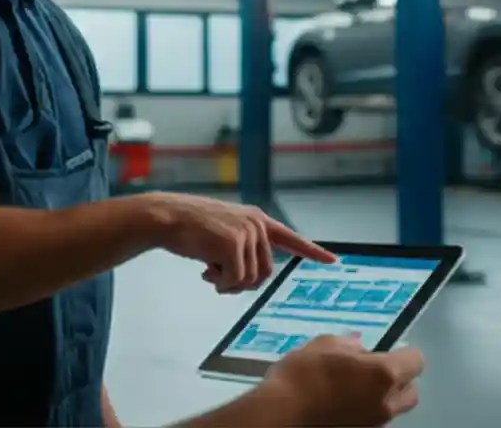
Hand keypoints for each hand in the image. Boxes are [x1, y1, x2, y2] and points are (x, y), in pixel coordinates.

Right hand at [146, 193, 336, 292]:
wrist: (168, 217)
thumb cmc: (191, 228)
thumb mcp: (224, 231)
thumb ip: (244, 247)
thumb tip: (252, 277)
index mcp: (257, 219)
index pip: (291, 237)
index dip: (312, 251)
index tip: (333, 260)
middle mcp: (256, 224)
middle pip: (265, 272)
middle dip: (243, 283)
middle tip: (220, 279)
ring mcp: (247, 233)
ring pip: (250, 279)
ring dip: (229, 284)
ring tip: (209, 271)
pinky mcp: (233, 244)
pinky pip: (234, 280)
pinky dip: (220, 284)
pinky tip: (205, 271)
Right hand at [260, 335, 424, 426]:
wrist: (282, 414)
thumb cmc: (304, 374)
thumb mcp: (323, 344)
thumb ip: (348, 343)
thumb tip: (360, 346)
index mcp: (385, 373)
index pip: (416, 361)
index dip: (404, 352)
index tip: (386, 349)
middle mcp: (387, 402)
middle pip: (411, 391)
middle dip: (400, 380)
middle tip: (375, 370)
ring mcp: (375, 423)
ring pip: (393, 408)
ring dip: (382, 397)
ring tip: (355, 387)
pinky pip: (373, 419)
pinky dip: (366, 410)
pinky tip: (343, 403)